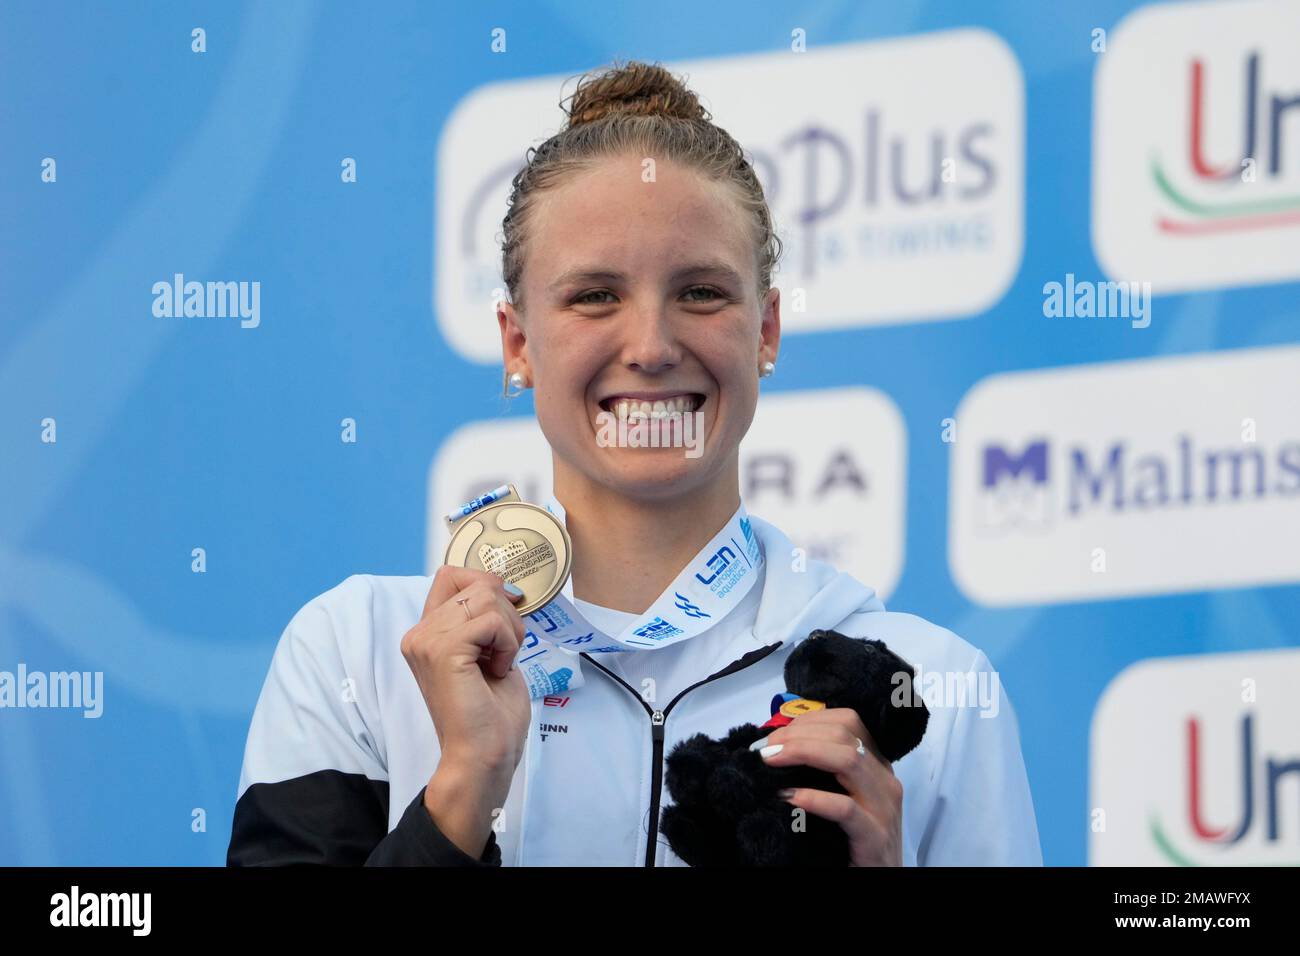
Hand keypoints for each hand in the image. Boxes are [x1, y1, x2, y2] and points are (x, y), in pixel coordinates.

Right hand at [401, 565, 530, 784]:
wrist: (483, 757)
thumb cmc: (490, 715)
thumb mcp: (490, 652)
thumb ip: (486, 619)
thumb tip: (503, 585)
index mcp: (427, 633)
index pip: (453, 575)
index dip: (486, 586)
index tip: (503, 621)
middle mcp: (419, 633)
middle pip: (477, 582)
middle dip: (507, 612)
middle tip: (504, 652)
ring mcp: (427, 641)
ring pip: (487, 597)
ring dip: (509, 631)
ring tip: (499, 664)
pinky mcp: (443, 651)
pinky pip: (491, 621)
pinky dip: (507, 644)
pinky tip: (498, 671)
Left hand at [756, 707, 903, 865]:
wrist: (879, 882)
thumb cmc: (853, 839)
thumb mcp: (842, 796)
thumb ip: (822, 771)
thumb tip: (777, 748)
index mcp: (877, 765)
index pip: (847, 721)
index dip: (807, 722)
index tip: (775, 736)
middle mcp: (885, 779)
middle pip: (844, 734)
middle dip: (798, 735)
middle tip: (766, 750)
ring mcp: (883, 808)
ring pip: (848, 760)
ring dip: (803, 753)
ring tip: (771, 762)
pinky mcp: (875, 837)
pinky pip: (845, 809)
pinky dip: (814, 798)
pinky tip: (789, 797)